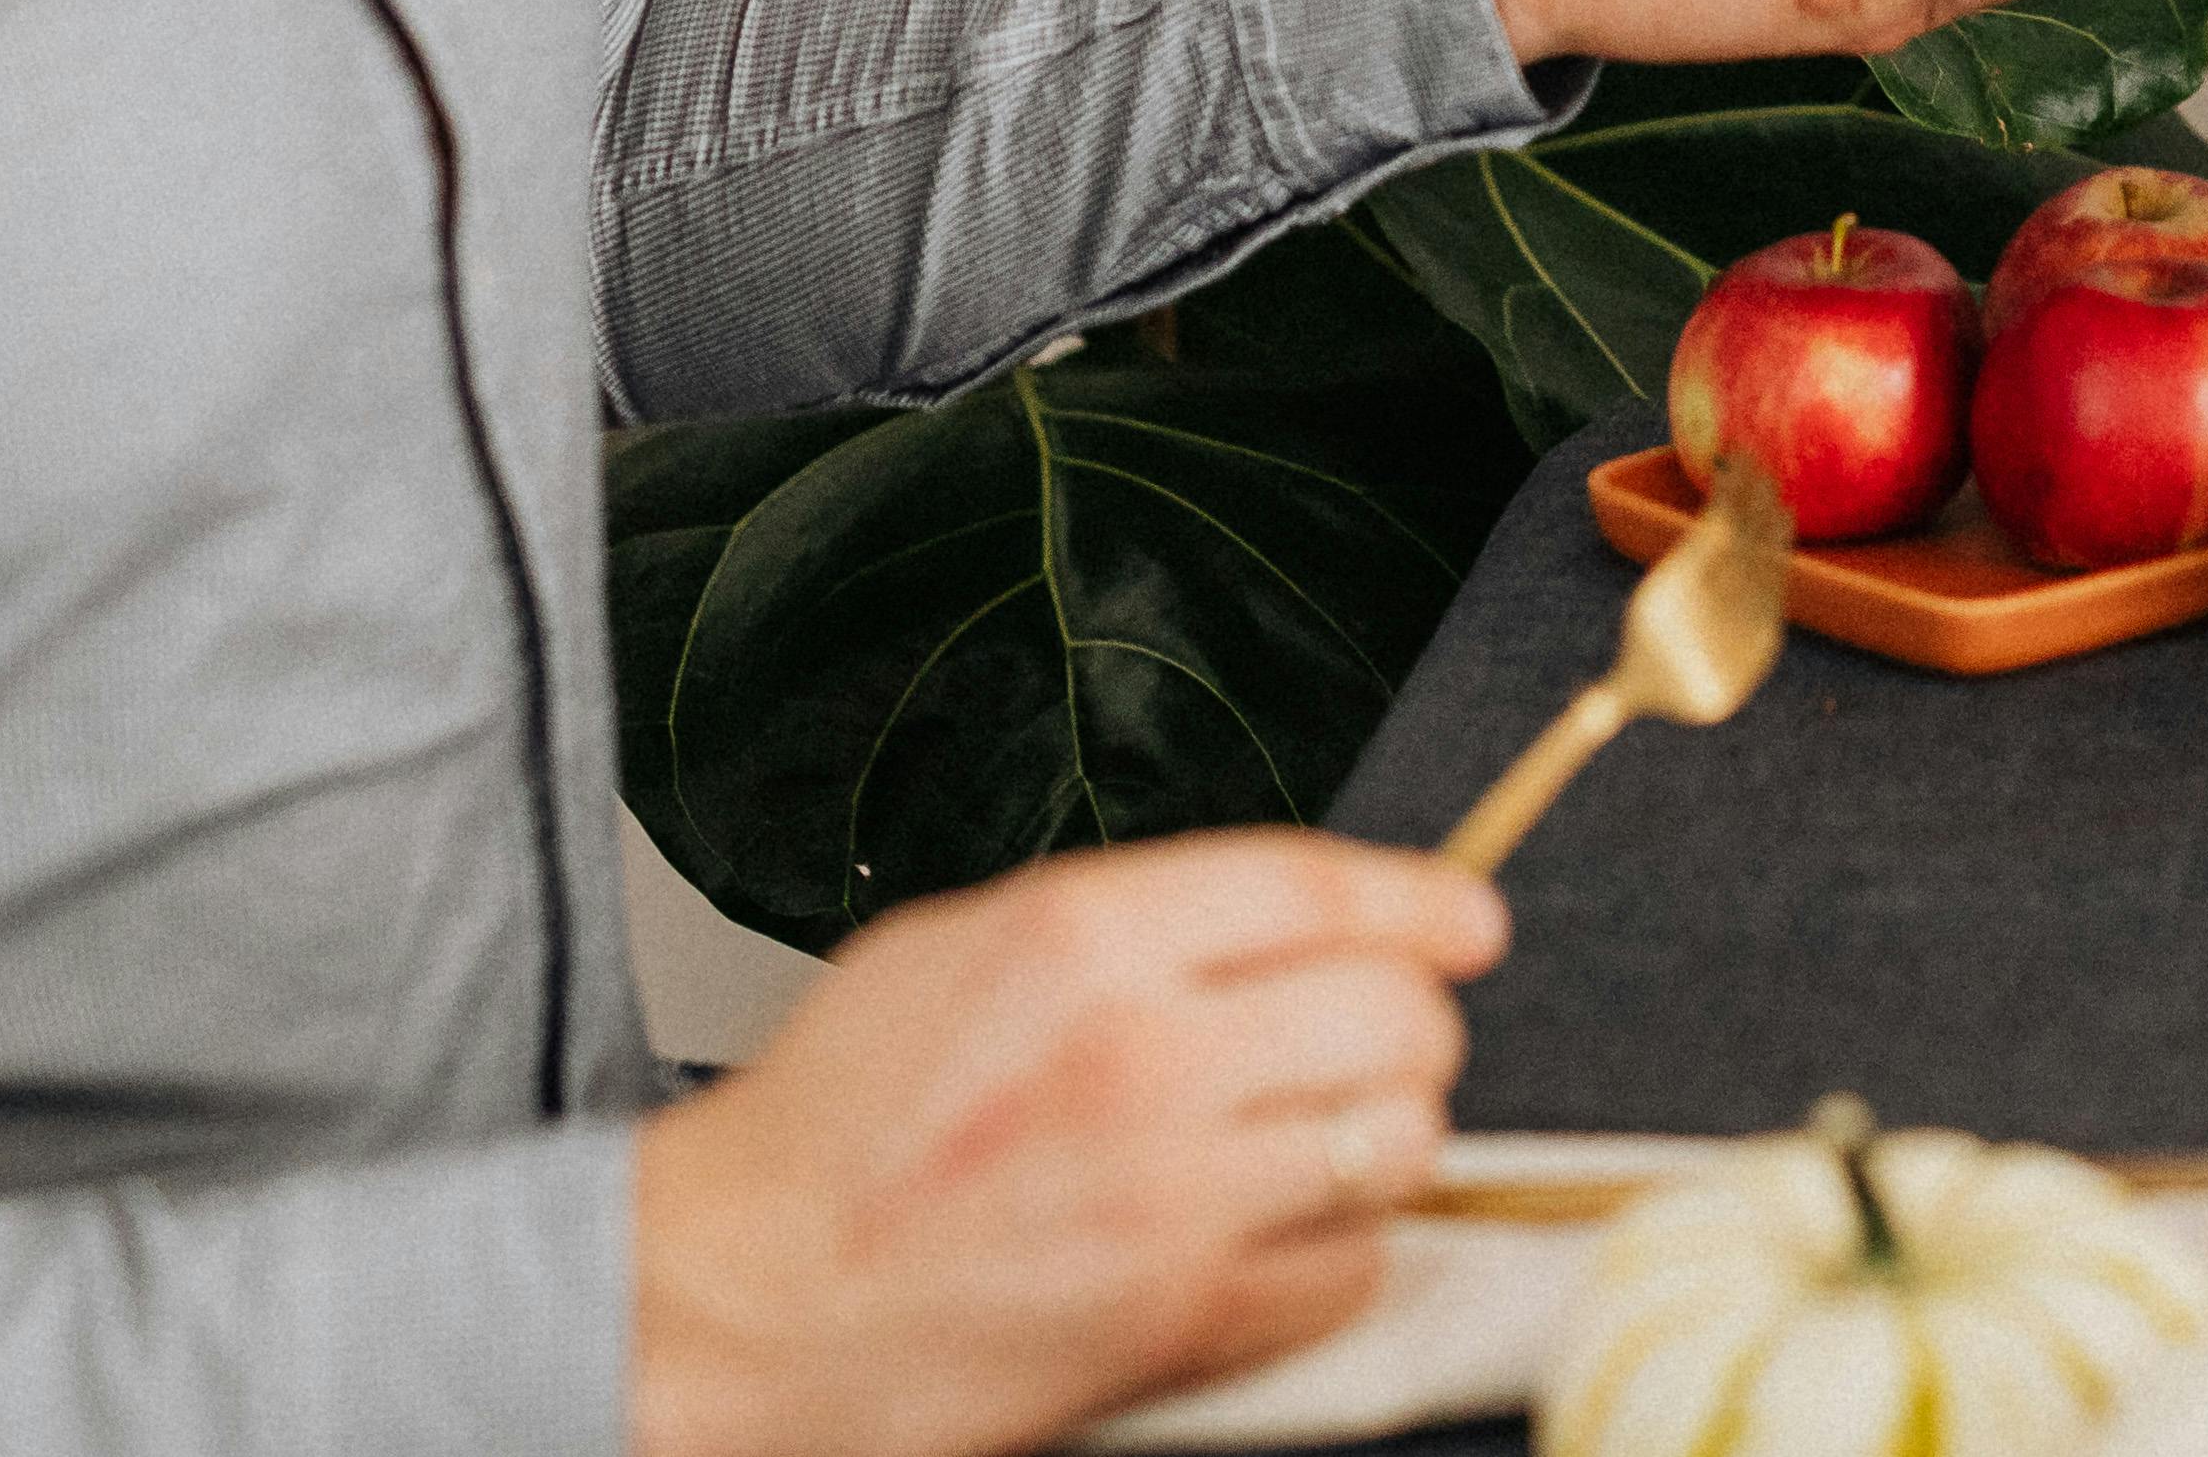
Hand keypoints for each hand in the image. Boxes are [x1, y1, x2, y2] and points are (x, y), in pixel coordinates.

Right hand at [628, 830, 1500, 1456]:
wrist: (741, 1300)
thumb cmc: (835, 1130)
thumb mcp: (962, 946)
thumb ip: (1131, 917)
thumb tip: (1282, 910)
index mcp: (1084, 938)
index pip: (1325, 889)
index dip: (1425, 900)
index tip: (1466, 919)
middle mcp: (1145, 1057)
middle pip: (1396, 1012)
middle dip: (1406, 1020)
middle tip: (1372, 1037)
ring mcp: (1173, 1196)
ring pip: (1399, 1142)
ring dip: (1383, 1136)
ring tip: (1320, 1136)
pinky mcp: (1182, 1319)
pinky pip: (1350, 1272)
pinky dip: (1337, 1253)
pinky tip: (1274, 1231)